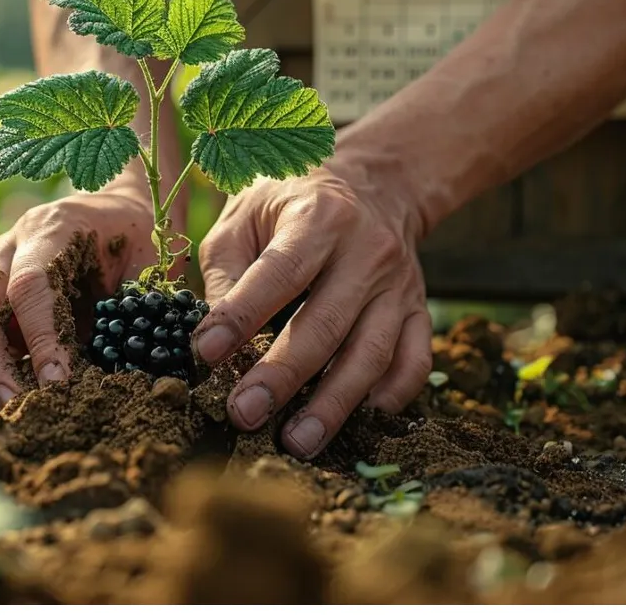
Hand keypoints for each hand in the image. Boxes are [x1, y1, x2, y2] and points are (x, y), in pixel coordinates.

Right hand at [0, 178, 160, 405]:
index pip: (30, 284)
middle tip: (13, 408)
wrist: (119, 209)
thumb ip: (146, 307)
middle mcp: (5, 249)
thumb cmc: (139, 242)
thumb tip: (149, 369)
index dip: (40, 337)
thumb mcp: (153, 265)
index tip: (56, 384)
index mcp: (52, 229)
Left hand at [191, 165, 431, 459]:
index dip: (242, 315)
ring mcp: (399, 285)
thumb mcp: (248, 212)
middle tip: (244, 415)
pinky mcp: (419, 310)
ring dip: (334, 404)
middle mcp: (367, 252)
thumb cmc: (293, 202)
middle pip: (326, 324)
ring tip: (297, 441)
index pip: (279, 273)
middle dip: (283, 376)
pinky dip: (390, 396)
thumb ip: (227, 270)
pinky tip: (359, 422)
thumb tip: (211, 339)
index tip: (206, 355)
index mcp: (319, 218)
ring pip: (372, 353)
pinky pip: (413, 361)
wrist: (373, 183)